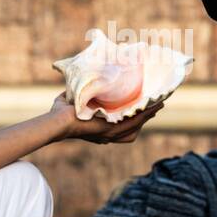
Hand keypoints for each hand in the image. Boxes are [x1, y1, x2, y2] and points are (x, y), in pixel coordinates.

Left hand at [49, 91, 164, 143]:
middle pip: (134, 125)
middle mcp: (109, 133)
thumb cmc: (60, 114)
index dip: (135, 117)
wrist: (57, 121)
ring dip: (149, 113)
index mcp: (102, 128)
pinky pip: (133, 122)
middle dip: (146, 115)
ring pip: (137, 123)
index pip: (124, 124)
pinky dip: (144, 114)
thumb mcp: (73, 102)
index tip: (143, 106)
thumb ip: (77, 94)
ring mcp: (111, 133)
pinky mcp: (112, 129)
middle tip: (157, 105)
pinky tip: (153, 107)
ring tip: (160, 103)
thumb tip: (74, 83)